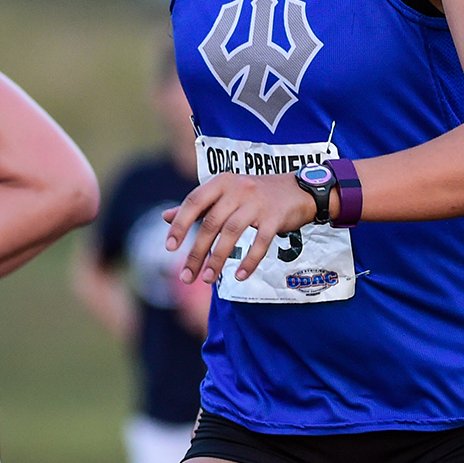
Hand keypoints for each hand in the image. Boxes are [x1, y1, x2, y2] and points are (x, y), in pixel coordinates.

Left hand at [162, 173, 316, 284]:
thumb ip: (197, 205)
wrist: (298, 189)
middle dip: (197, 252)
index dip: (180, 225)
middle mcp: (238, 189)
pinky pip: (260, 242)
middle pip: (211, 223)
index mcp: (221, 182)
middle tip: (186, 276)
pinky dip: (249, 260)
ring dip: (218, 259)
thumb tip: (165, 217)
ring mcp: (257, 203)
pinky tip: (239, 276)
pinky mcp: (275, 217)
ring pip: (232, 233)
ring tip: (208, 279)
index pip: (194, 202)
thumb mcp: (225, 193)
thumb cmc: (255, 194)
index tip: (170, 248)